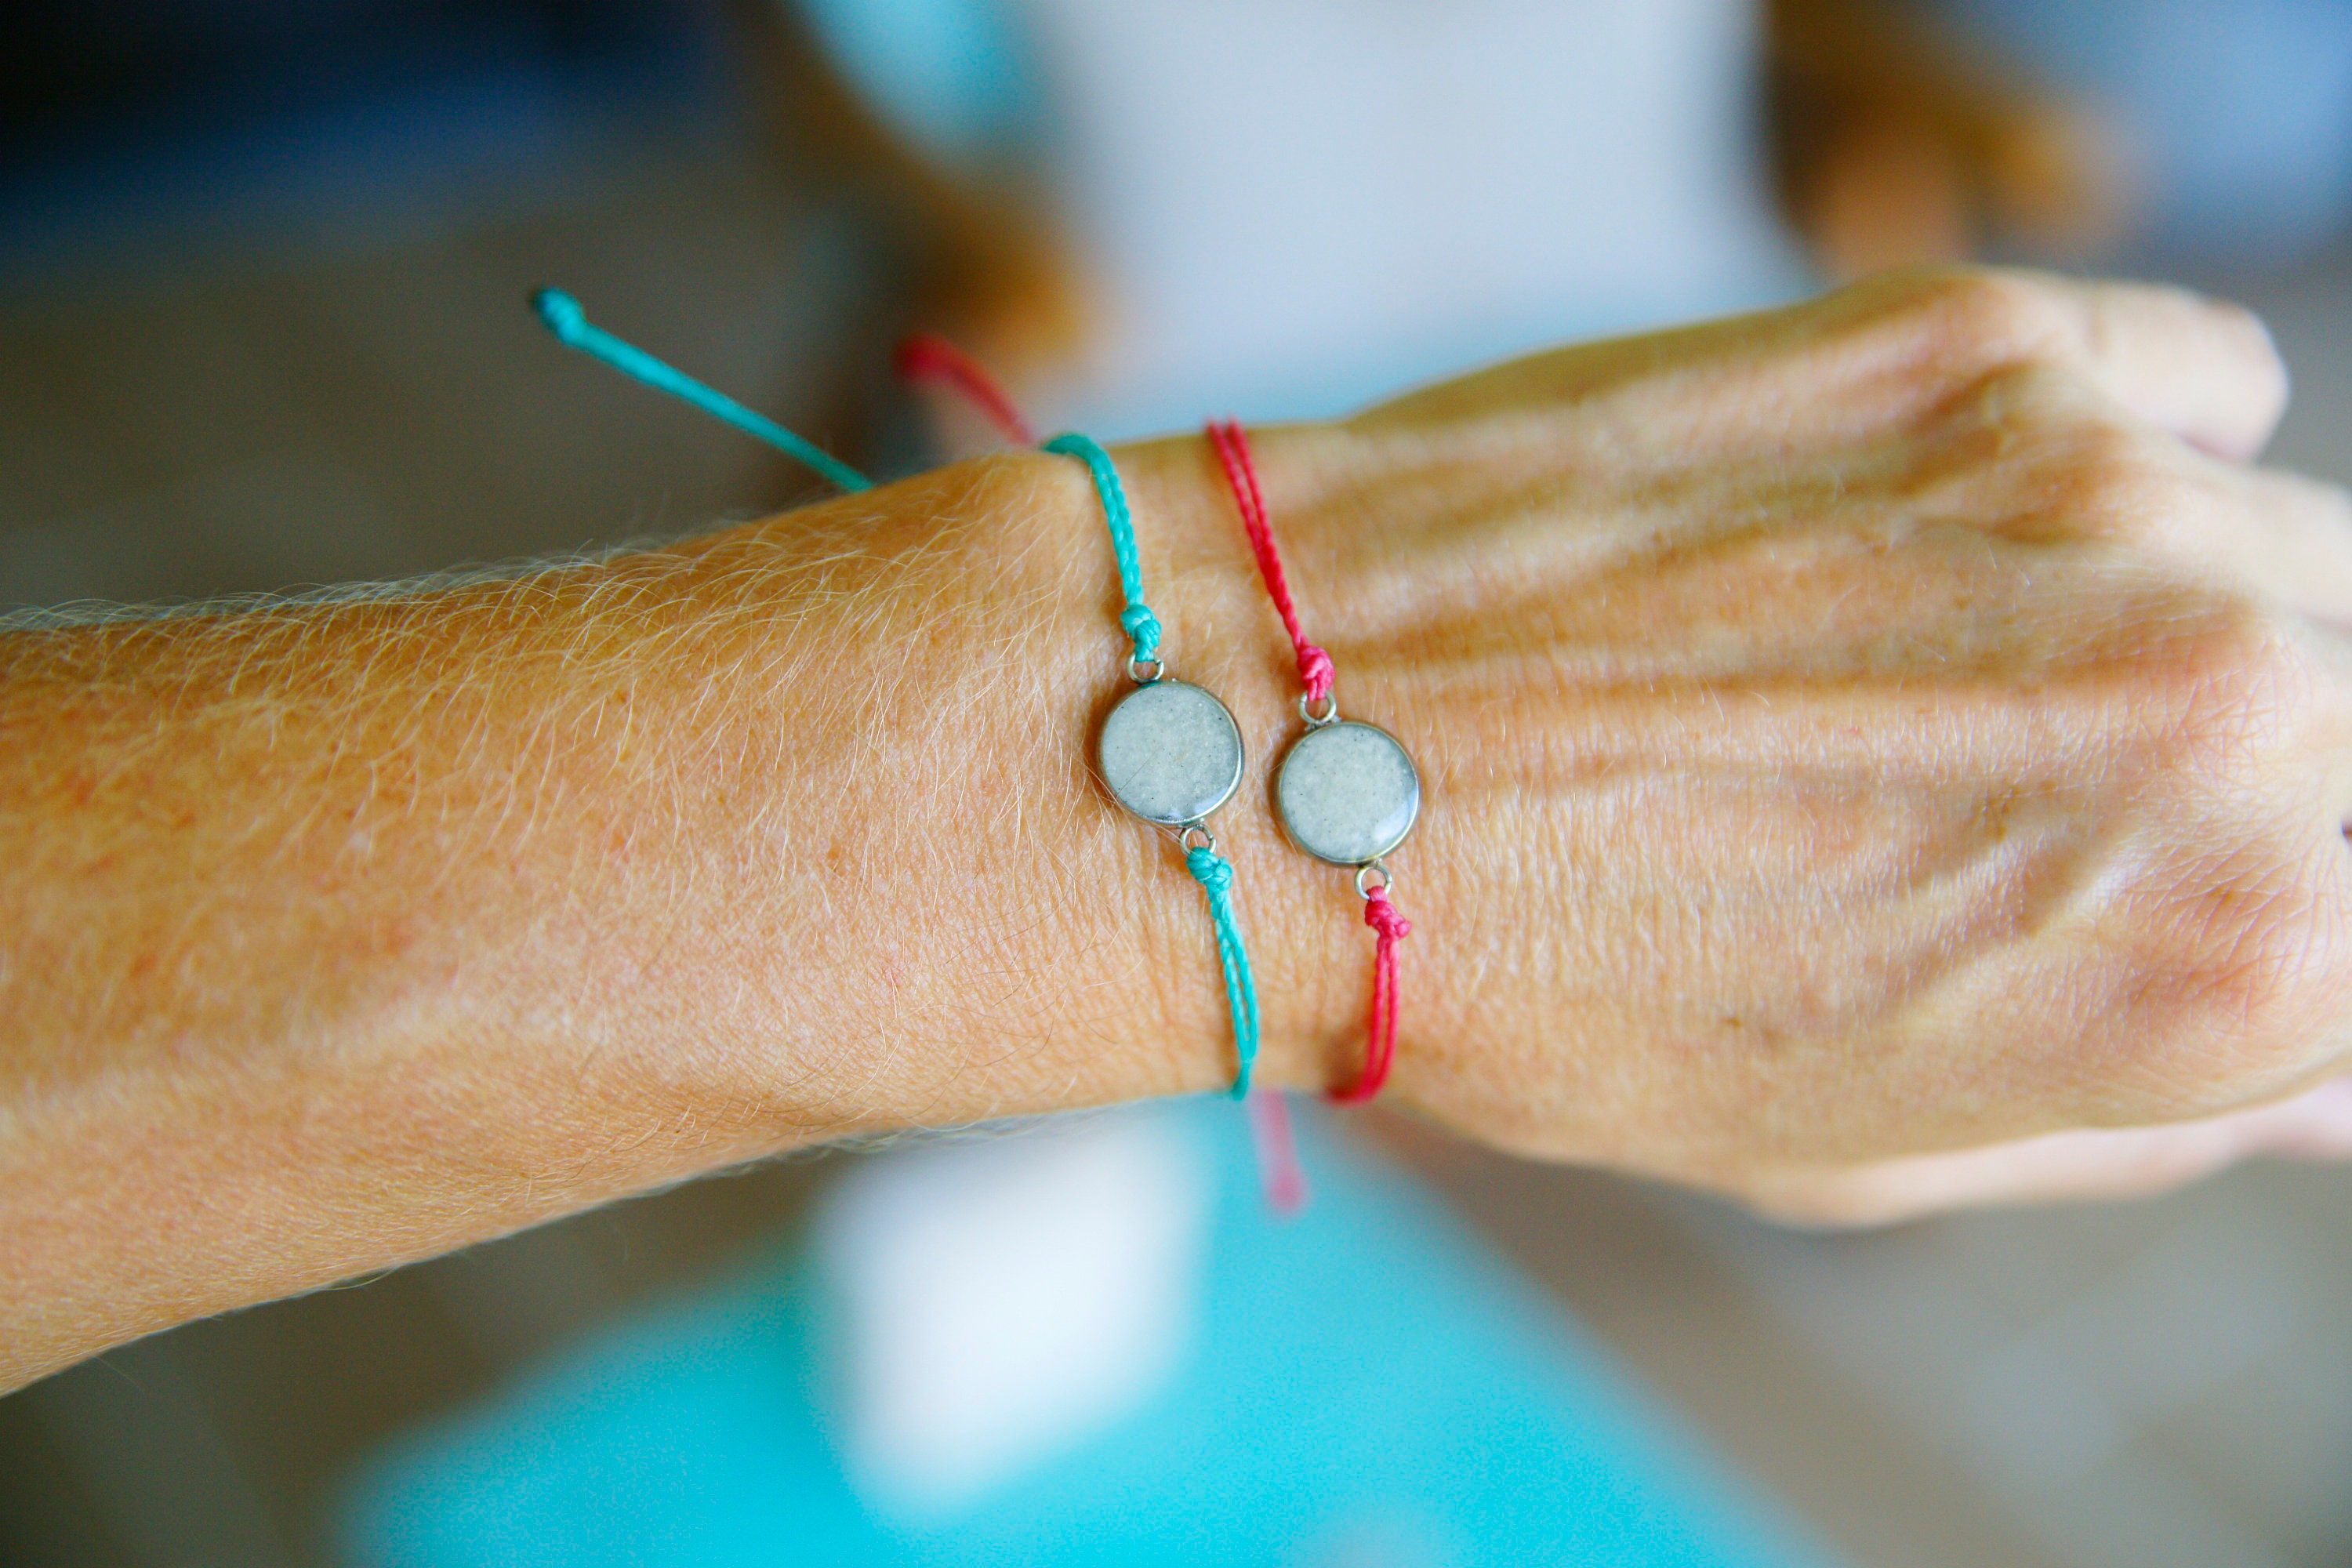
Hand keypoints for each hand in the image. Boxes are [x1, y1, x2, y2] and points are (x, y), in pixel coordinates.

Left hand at [1143, 267, 2351, 1219]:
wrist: (1293, 751)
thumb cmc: (1544, 990)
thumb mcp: (1862, 1146)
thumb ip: (2150, 1109)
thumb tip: (2327, 1074)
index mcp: (2239, 960)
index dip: (2291, 940)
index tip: (2186, 913)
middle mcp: (2237, 710)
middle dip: (2252, 793)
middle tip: (2028, 804)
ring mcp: (2114, 495)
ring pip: (2292, 554)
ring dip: (2178, 622)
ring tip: (1942, 670)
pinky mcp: (1982, 340)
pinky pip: (2198, 373)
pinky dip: (2137, 445)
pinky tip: (1965, 520)